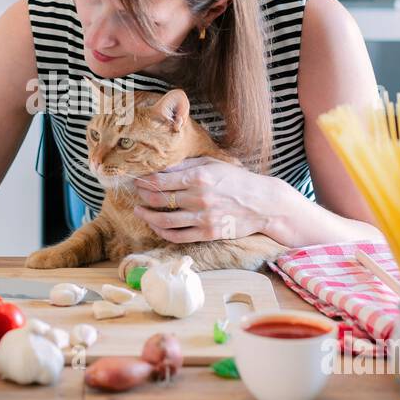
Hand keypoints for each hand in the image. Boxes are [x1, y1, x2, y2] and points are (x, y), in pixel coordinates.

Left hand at [130, 157, 277, 242]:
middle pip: (159, 199)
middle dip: (143, 196)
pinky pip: (177, 236)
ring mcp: (203, 218)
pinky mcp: (207, 233)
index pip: (160, 180)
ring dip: (147, 217)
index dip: (144, 181)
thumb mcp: (212, 164)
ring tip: (139, 211)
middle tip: (136, 193)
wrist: (262, 203)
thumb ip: (186, 165)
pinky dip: (162, 232)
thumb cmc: (236, 180)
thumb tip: (160, 168)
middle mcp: (199, 197)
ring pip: (164, 221)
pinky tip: (156, 226)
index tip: (137, 180)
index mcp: (199, 176)